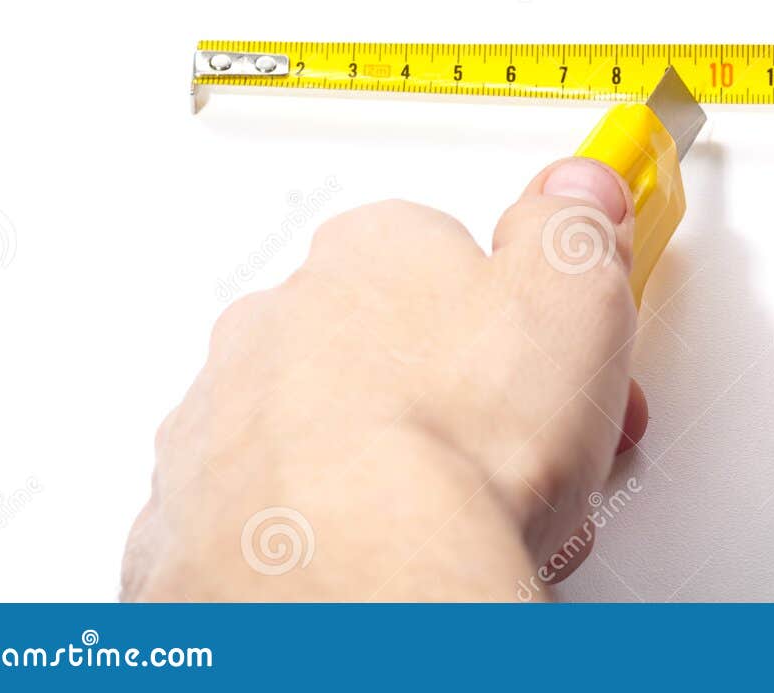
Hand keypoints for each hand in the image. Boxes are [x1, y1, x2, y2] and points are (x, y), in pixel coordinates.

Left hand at [122, 159, 646, 600]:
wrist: (359, 582)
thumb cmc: (455, 444)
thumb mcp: (573, 293)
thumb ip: (573, 227)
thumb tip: (577, 192)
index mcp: (372, 251)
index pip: (452, 252)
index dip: (522, 313)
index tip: (558, 357)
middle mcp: (281, 317)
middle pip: (390, 339)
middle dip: (459, 392)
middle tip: (525, 452)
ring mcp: (228, 415)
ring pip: (329, 426)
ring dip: (391, 460)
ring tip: (465, 516)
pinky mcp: (196, 513)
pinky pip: (274, 506)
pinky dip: (324, 526)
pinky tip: (388, 551)